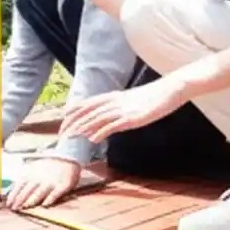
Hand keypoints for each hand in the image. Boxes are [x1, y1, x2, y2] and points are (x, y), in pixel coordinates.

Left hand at [5, 157, 81, 210]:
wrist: (67, 158)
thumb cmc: (48, 166)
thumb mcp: (34, 168)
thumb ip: (25, 178)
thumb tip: (12, 189)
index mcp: (32, 174)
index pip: (19, 185)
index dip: (13, 195)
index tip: (8, 203)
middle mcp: (40, 178)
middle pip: (27, 191)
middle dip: (20, 200)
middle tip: (15, 208)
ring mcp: (51, 182)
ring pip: (39, 192)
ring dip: (32, 200)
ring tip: (26, 207)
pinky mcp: (63, 185)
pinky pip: (55, 193)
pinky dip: (50, 199)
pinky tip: (45, 205)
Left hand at [62, 77, 188, 142]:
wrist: (168, 90)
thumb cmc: (150, 97)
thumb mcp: (128, 101)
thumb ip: (114, 109)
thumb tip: (104, 121)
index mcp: (111, 96)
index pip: (85, 104)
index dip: (72, 115)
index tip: (62, 124)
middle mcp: (113, 102)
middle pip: (86, 113)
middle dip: (71, 124)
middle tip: (61, 135)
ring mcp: (122, 110)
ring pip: (96, 119)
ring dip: (81, 129)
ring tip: (70, 138)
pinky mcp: (132, 118)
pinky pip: (112, 125)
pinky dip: (100, 132)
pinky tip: (92, 139)